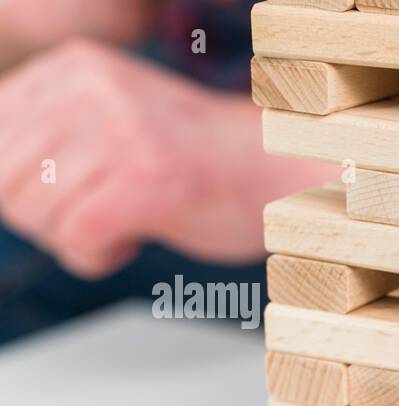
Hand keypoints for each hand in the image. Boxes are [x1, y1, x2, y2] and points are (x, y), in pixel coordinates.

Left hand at [0, 39, 331, 276]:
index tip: (75, 193)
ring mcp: (121, 136)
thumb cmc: (206, 164)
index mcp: (78, 68)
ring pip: (35, 214)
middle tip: (98, 217)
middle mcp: (92, 91)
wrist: (284, 176)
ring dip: (73, 239)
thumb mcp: (116, 122)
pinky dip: (95, 256)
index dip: (23, 182)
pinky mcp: (146, 186)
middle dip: (43, 217)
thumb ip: (56, 134)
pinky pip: (75, 240)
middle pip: (5, 178)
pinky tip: (132, 241)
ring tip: (124, 225)